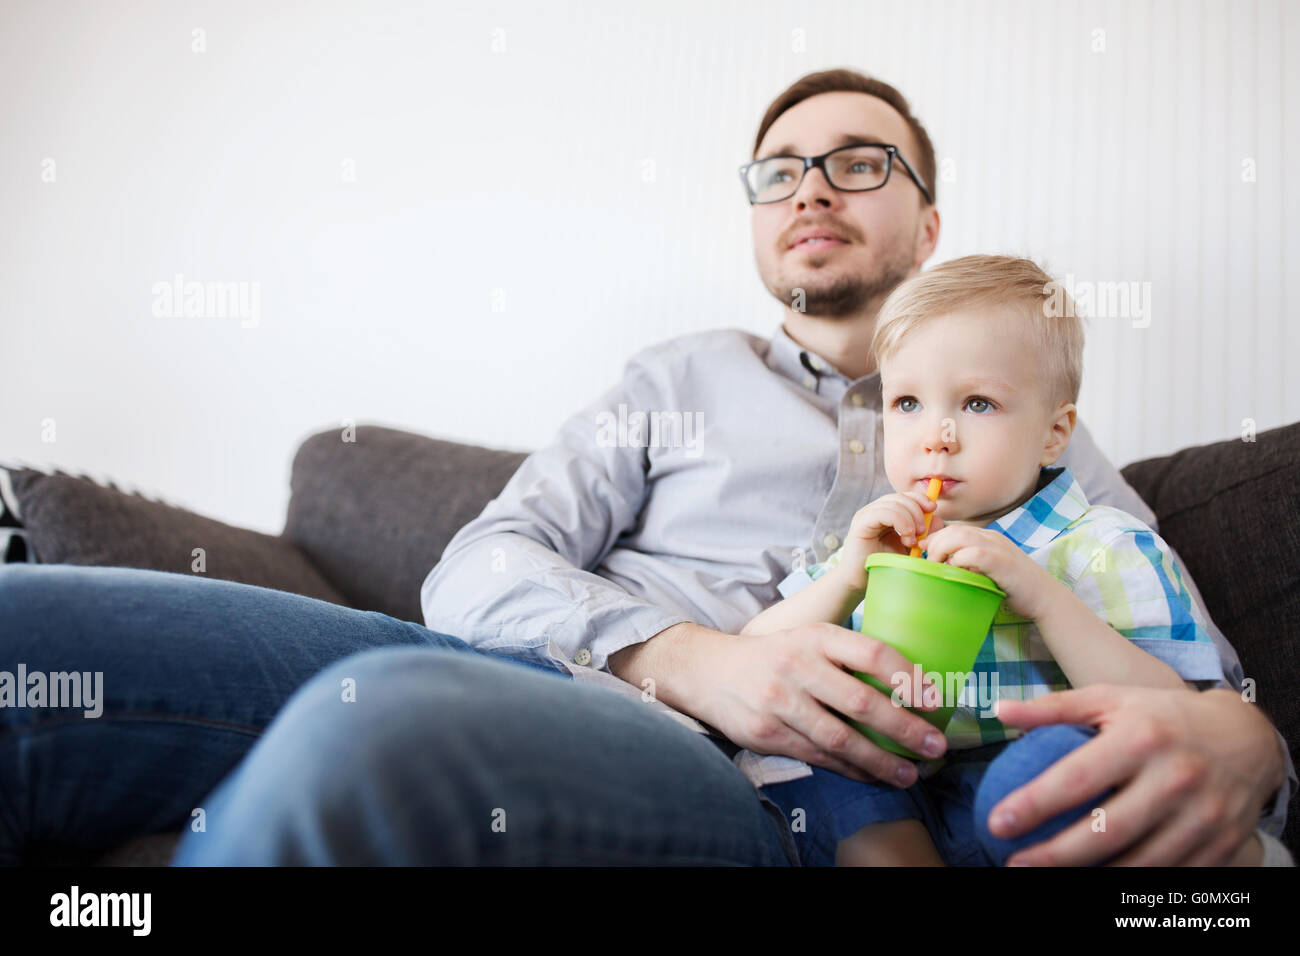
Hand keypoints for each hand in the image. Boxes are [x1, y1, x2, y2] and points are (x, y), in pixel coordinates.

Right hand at [687, 622, 949, 785]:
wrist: (708, 671)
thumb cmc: (774, 656)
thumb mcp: (808, 639)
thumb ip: (848, 656)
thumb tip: (910, 685)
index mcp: (816, 637)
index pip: (871, 652)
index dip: (908, 676)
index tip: (936, 699)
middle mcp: (798, 665)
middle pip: (860, 701)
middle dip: (904, 728)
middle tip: (936, 745)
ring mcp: (781, 702)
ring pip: (841, 738)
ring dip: (881, 761)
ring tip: (911, 773)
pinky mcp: (767, 733)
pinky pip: (818, 756)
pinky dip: (851, 769)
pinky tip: (872, 775)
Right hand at [837, 491, 944, 588]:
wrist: (861, 582)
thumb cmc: (883, 566)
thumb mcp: (909, 547)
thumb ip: (922, 533)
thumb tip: (937, 520)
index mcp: (885, 513)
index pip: (904, 496)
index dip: (920, 499)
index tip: (933, 510)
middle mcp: (874, 511)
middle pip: (900, 497)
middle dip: (917, 511)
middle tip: (923, 531)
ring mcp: (866, 516)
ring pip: (893, 503)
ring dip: (909, 519)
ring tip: (913, 540)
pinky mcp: (860, 524)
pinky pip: (882, 512)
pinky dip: (899, 521)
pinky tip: (905, 537)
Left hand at [921, 523, 1059, 619]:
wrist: (1045, 597)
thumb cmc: (1013, 587)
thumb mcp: (987, 571)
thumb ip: (968, 564)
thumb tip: (939, 562)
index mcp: (988, 538)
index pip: (954, 528)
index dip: (935, 538)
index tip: (925, 553)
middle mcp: (992, 538)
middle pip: (953, 530)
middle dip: (935, 544)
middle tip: (930, 562)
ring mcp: (997, 548)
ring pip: (960, 537)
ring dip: (943, 550)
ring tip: (938, 566)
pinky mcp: (1001, 562)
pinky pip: (973, 554)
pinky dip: (959, 562)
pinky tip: (956, 573)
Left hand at [986, 685, 1285, 864]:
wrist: (1247, 738)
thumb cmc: (1162, 716)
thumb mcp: (1110, 698)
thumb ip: (1054, 707)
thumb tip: (999, 712)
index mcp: (1141, 738)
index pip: (1077, 778)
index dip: (1034, 804)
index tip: (998, 822)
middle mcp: (1174, 779)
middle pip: (1106, 831)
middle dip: (1055, 855)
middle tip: (1016, 864)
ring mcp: (1202, 816)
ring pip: (1139, 862)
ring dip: (1090, 876)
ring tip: (1049, 876)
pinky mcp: (1220, 845)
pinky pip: (1169, 875)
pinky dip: (1132, 882)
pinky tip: (1098, 879)